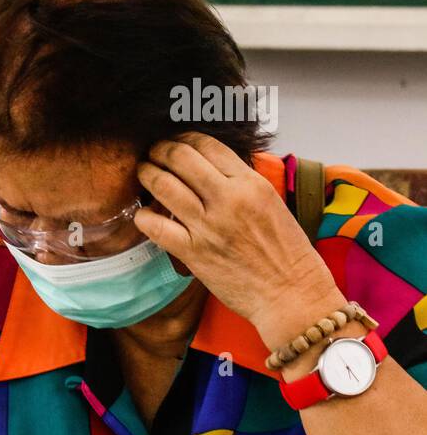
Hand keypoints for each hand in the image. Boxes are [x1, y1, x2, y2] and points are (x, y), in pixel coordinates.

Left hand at [134, 133, 344, 347]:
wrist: (292, 295)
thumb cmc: (287, 253)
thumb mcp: (272, 204)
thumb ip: (242, 184)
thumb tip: (212, 169)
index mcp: (251, 184)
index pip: (207, 145)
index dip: (184, 138)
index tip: (175, 143)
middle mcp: (229, 200)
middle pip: (180, 158)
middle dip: (160, 150)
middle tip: (153, 155)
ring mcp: (209, 226)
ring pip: (163, 185)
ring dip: (147, 175)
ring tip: (143, 174)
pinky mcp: (194, 253)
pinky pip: (156, 227)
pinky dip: (143, 216)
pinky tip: (144, 214)